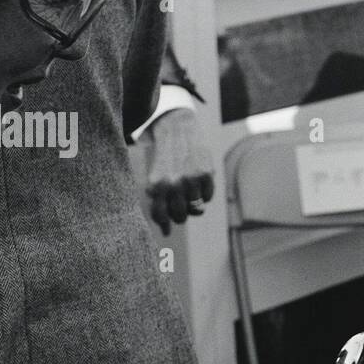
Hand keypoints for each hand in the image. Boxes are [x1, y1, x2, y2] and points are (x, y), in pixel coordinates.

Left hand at [143, 106, 214, 235]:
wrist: (177, 129)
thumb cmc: (164, 159)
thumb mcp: (155, 179)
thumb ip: (159, 205)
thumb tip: (166, 234)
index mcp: (155, 186)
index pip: (161, 217)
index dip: (165, 223)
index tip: (167, 224)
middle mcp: (172, 185)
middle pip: (180, 216)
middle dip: (181, 214)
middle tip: (181, 204)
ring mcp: (190, 180)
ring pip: (196, 209)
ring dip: (194, 203)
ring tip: (189, 189)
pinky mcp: (206, 175)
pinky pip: (208, 197)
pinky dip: (205, 193)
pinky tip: (198, 180)